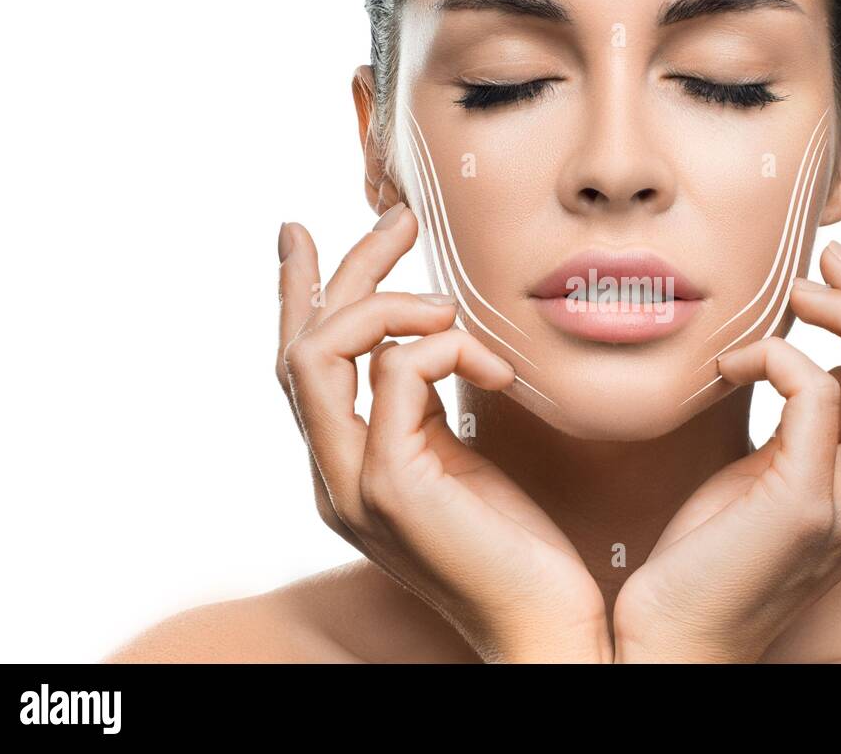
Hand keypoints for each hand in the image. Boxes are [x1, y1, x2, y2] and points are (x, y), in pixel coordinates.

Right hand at [275, 205, 610, 661]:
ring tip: (455, 307)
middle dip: (345, 269)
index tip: (302, 235)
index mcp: (347, 467)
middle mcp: (334, 475)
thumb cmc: (515, 547)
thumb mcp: (458, 461)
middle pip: (300, 347)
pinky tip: (490, 366)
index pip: (302, 369)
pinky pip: (397, 373)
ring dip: (394, 304)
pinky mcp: (391, 486)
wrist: (542, 624)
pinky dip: (444, 346)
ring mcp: (352, 484)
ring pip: (321, 352)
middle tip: (398, 217)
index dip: (298, 295)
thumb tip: (431, 343)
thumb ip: (425, 410)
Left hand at [612, 242, 840, 661]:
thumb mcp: (760, 477)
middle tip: (833, 254)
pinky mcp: (802, 509)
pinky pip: (818, 395)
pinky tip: (733, 363)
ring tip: (797, 289)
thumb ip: (797, 428)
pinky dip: (779, 355)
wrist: (671, 642)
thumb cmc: (702, 561)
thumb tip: (806, 359)